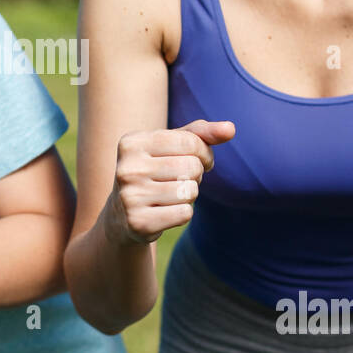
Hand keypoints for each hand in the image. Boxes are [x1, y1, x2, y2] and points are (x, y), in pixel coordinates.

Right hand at [106, 119, 235, 244]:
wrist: (122, 214)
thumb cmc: (155, 171)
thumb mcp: (172, 146)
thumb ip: (201, 133)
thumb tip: (230, 129)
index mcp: (132, 143)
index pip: (189, 141)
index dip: (203, 152)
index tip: (197, 160)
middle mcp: (127, 168)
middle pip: (191, 167)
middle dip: (196, 175)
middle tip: (180, 180)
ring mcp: (130, 197)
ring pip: (189, 191)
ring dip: (189, 195)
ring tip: (171, 195)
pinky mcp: (138, 222)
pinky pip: (184, 213)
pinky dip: (183, 213)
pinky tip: (165, 212)